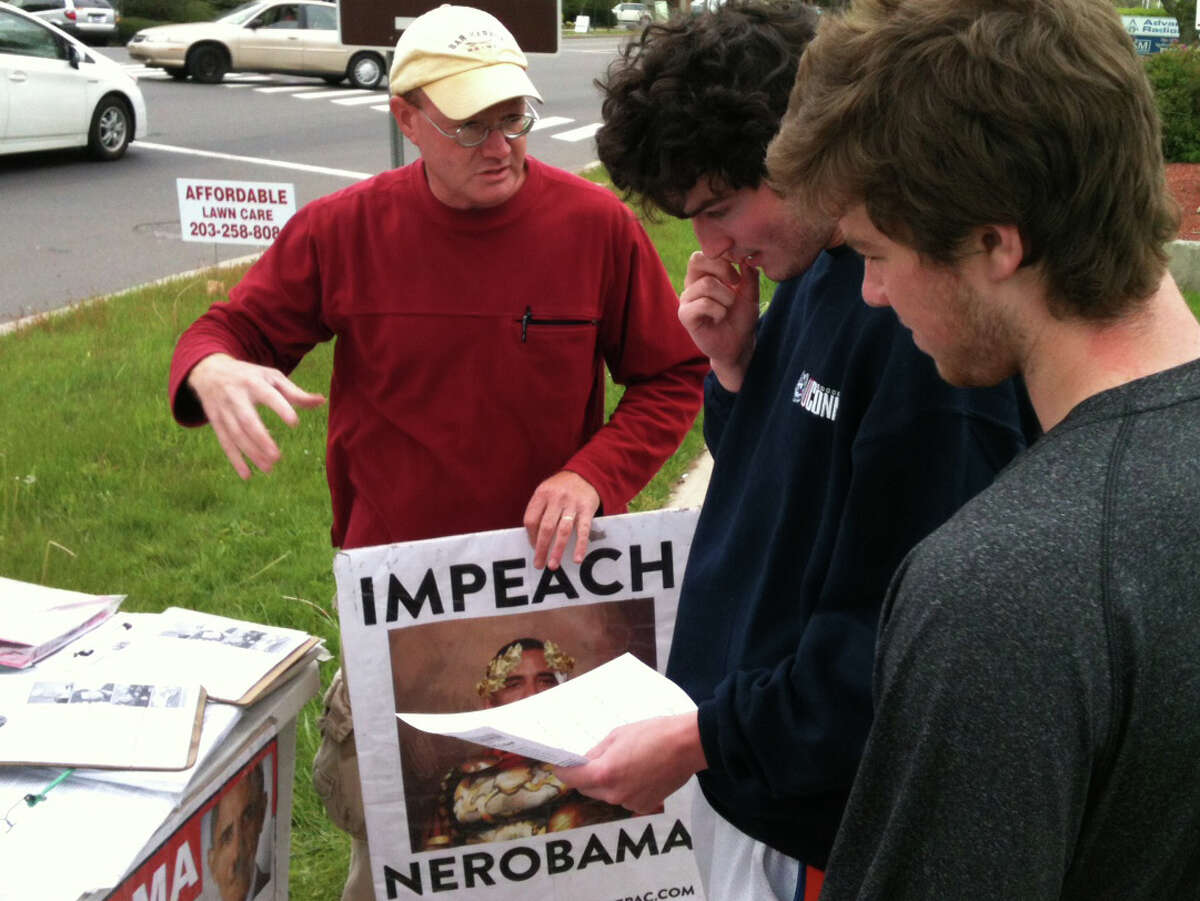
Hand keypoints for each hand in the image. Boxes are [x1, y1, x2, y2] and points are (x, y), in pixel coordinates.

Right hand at [186, 353, 325, 479]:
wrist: (209, 371)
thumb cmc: (250, 376)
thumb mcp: (271, 377)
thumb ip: (296, 393)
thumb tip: (322, 401)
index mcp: (253, 383)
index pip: (268, 396)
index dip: (281, 408)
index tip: (295, 423)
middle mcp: (236, 397)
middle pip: (247, 420)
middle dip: (261, 439)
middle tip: (278, 457)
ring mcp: (223, 411)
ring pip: (236, 435)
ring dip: (251, 453)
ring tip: (269, 468)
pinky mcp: (215, 422)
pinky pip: (225, 443)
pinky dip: (235, 460)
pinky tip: (247, 475)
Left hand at [523, 470, 600, 569]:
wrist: (585, 473)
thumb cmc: (561, 488)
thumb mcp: (546, 491)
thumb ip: (539, 510)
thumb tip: (533, 539)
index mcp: (542, 494)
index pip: (531, 519)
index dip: (530, 536)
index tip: (533, 548)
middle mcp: (556, 499)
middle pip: (545, 527)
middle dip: (541, 548)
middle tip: (539, 564)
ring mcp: (572, 504)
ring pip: (563, 531)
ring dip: (557, 550)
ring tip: (553, 565)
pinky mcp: (587, 509)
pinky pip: (583, 530)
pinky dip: (580, 545)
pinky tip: (577, 558)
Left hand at [555, 713, 706, 813]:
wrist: (687, 746)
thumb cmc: (653, 734)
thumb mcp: (617, 735)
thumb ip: (596, 752)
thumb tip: (584, 761)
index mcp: (604, 774)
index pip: (571, 778)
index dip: (563, 769)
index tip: (561, 764)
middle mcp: (614, 794)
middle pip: (586, 788)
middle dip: (584, 776)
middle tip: (591, 761)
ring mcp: (629, 803)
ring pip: (605, 794)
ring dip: (605, 782)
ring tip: (622, 763)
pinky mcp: (643, 806)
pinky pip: (623, 798)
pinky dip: (624, 788)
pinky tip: (637, 772)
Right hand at [678, 251, 759, 391]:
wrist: (737, 346)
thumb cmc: (740, 319)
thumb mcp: (750, 294)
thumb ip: (749, 276)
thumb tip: (746, 260)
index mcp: (704, 275)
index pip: (706, 253)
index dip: (725, 257)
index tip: (740, 270)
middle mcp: (692, 284)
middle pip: (697, 260)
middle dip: (723, 269)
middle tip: (737, 282)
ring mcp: (686, 299)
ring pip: (706, 284)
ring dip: (727, 296)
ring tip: (729, 307)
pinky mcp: (685, 315)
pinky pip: (703, 304)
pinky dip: (719, 310)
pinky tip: (720, 317)